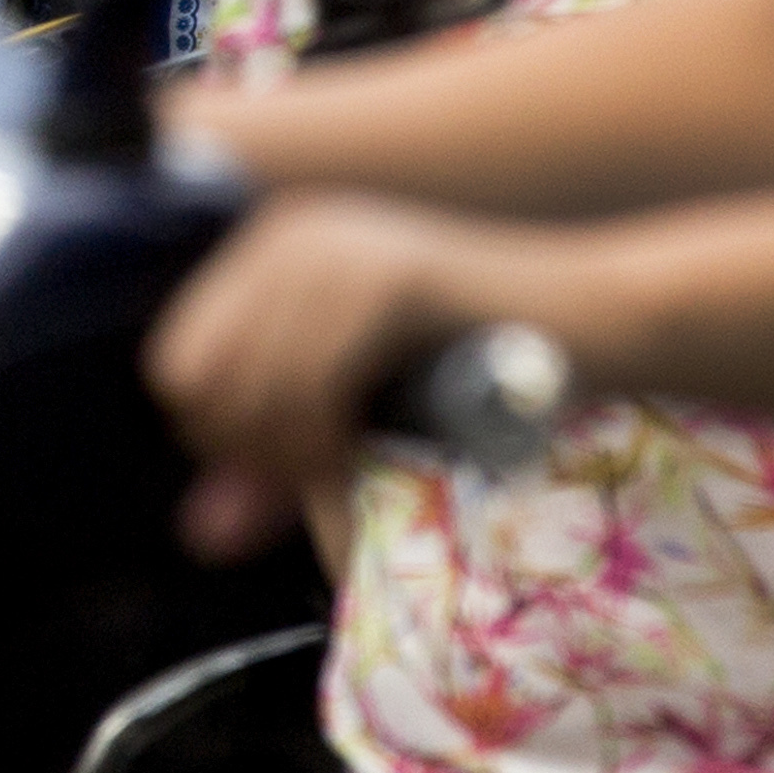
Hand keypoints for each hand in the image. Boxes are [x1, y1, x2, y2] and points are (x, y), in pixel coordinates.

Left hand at [143, 191, 555, 540]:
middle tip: (312, 476)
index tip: (281, 470)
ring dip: (286, 452)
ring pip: (248, 386)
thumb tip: (201, 536)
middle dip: (245, 448)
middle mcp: (291, 236)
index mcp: (271, 252)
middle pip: (196, 377)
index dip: (214, 435)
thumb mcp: (359, 410)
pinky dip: (319, 437)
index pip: (176, 362)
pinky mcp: (390, 277)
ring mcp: (337, 248)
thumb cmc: (486, 371)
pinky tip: (354, 449)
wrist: (598, 321)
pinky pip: (309, 381)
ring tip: (339, 466)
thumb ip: (279, 460)